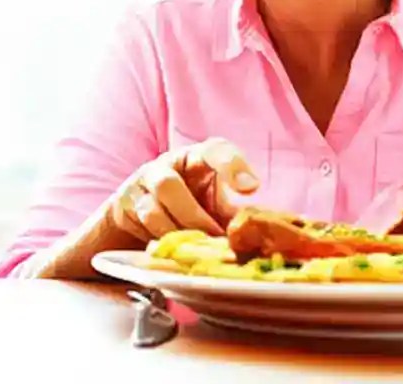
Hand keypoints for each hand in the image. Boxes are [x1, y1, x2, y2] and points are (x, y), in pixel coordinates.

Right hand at [110, 137, 259, 240]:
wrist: (139, 218)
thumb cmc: (188, 209)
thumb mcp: (216, 210)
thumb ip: (238, 219)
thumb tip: (276, 238)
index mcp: (197, 159)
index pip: (215, 150)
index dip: (233, 166)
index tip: (252, 189)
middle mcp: (167, 165)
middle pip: (170, 184)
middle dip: (193, 217)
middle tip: (214, 241)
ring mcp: (142, 184)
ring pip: (152, 208)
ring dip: (176, 234)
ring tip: (196, 250)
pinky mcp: (126, 205)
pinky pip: (141, 226)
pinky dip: (161, 240)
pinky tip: (176, 252)